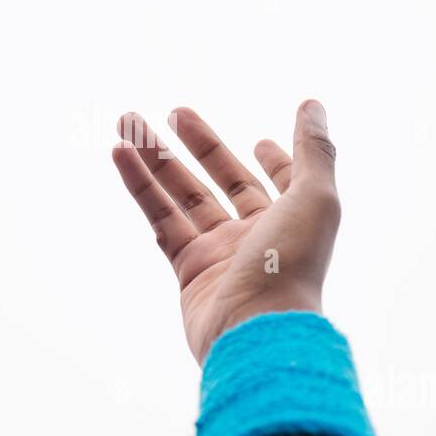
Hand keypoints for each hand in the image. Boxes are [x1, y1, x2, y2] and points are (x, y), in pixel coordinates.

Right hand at [112, 102, 340, 364]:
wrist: (256, 331)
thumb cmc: (292, 265)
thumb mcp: (314, 198)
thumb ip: (313, 150)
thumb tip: (312, 104)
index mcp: (291, 221)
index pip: (281, 185)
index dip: (274, 163)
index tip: (260, 144)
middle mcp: (256, 237)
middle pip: (224, 182)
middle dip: (200, 146)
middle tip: (174, 112)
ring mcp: (219, 255)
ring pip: (183, 196)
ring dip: (155, 158)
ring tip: (127, 122)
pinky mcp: (188, 270)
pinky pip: (161, 219)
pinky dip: (140, 187)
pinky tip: (121, 155)